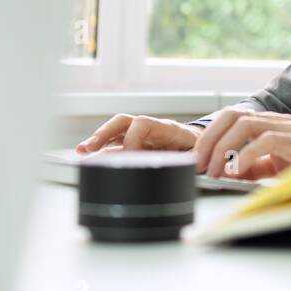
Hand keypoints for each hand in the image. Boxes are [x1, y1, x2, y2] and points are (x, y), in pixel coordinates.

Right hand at [76, 114, 201, 153]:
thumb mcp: (200, 157)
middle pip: (123, 123)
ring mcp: (144, 135)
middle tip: (89, 148)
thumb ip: (191, 161)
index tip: (128, 156)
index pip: (142, 124)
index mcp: (168, 130)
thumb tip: (186, 167)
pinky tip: (91, 157)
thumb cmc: (204, 152)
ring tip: (82, 152)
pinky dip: (103, 148)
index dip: (132, 139)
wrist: (209, 145)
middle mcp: (152, 129)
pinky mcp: (139, 144)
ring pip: (116, 131)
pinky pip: (118, 142)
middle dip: (104, 134)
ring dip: (98, 140)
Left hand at [194, 107, 290, 180]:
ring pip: (243, 123)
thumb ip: (254, 167)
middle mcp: (271, 121)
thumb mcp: (277, 165)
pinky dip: (246, 156)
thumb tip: (230, 175)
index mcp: (265, 125)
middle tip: (198, 162)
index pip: (229, 119)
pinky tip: (236, 171)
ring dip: (222, 147)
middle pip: (231, 115)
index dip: (209, 135)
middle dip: (208, 138)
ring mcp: (283, 127)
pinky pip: (265, 141)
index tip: (197, 159)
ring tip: (214, 170)